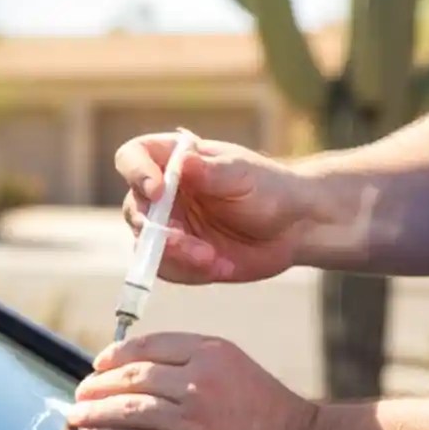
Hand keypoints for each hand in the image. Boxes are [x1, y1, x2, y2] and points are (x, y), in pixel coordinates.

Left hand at [68, 333, 316, 429]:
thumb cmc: (267, 411)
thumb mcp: (233, 367)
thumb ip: (189, 364)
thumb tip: (133, 371)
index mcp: (210, 353)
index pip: (146, 347)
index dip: (114, 356)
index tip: (97, 365)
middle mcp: (199, 383)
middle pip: (132, 378)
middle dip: (97, 386)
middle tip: (79, 393)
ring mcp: (193, 423)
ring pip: (127, 412)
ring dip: (94, 414)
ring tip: (75, 416)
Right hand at [116, 133, 321, 283]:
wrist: (294, 228)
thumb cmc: (269, 189)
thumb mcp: (243, 174)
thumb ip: (211, 171)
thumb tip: (181, 163)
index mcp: (172, 159)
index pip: (133, 157)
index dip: (136, 172)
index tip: (157, 190)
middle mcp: (163, 193)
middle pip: (135, 208)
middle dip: (156, 228)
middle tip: (182, 240)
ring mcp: (168, 227)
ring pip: (146, 245)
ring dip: (175, 255)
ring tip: (212, 259)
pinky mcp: (179, 258)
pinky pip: (167, 269)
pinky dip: (190, 272)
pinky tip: (221, 265)